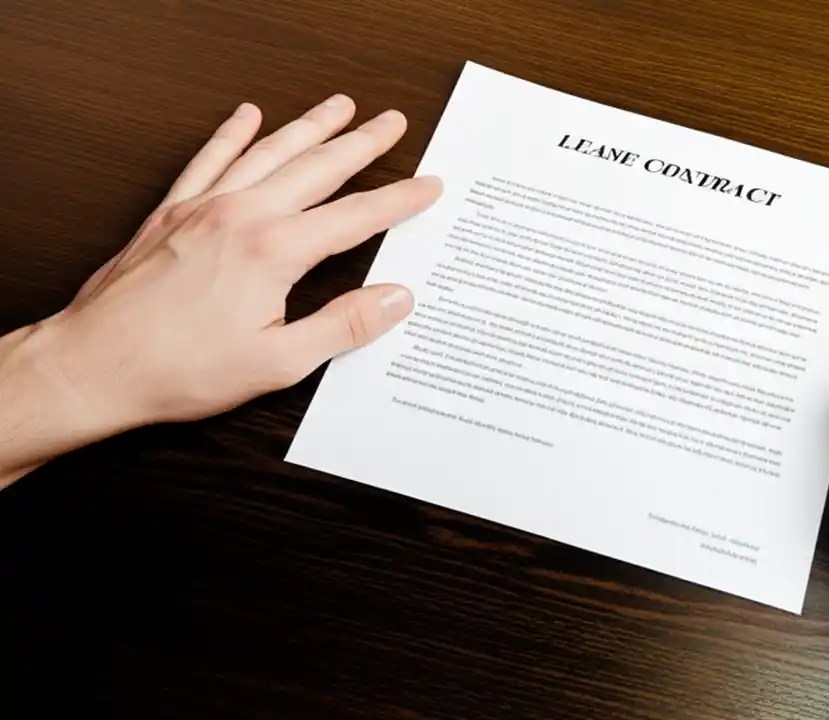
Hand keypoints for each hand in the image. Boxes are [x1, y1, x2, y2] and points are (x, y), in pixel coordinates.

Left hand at [0, 95, 441, 485]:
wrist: (95, 365)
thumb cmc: (180, 370)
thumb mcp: (278, 362)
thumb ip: (343, 326)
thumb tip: (395, 299)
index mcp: (273, 252)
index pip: (354, 217)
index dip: (398, 200)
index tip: (427, 186)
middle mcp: (240, 216)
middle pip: (316, 168)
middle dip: (361, 143)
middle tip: (392, 122)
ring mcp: (203, 208)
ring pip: (268, 152)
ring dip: (308, 127)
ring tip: (339, 106)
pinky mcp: (171, 213)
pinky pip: (208, 159)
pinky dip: (231, 134)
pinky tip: (247, 116)